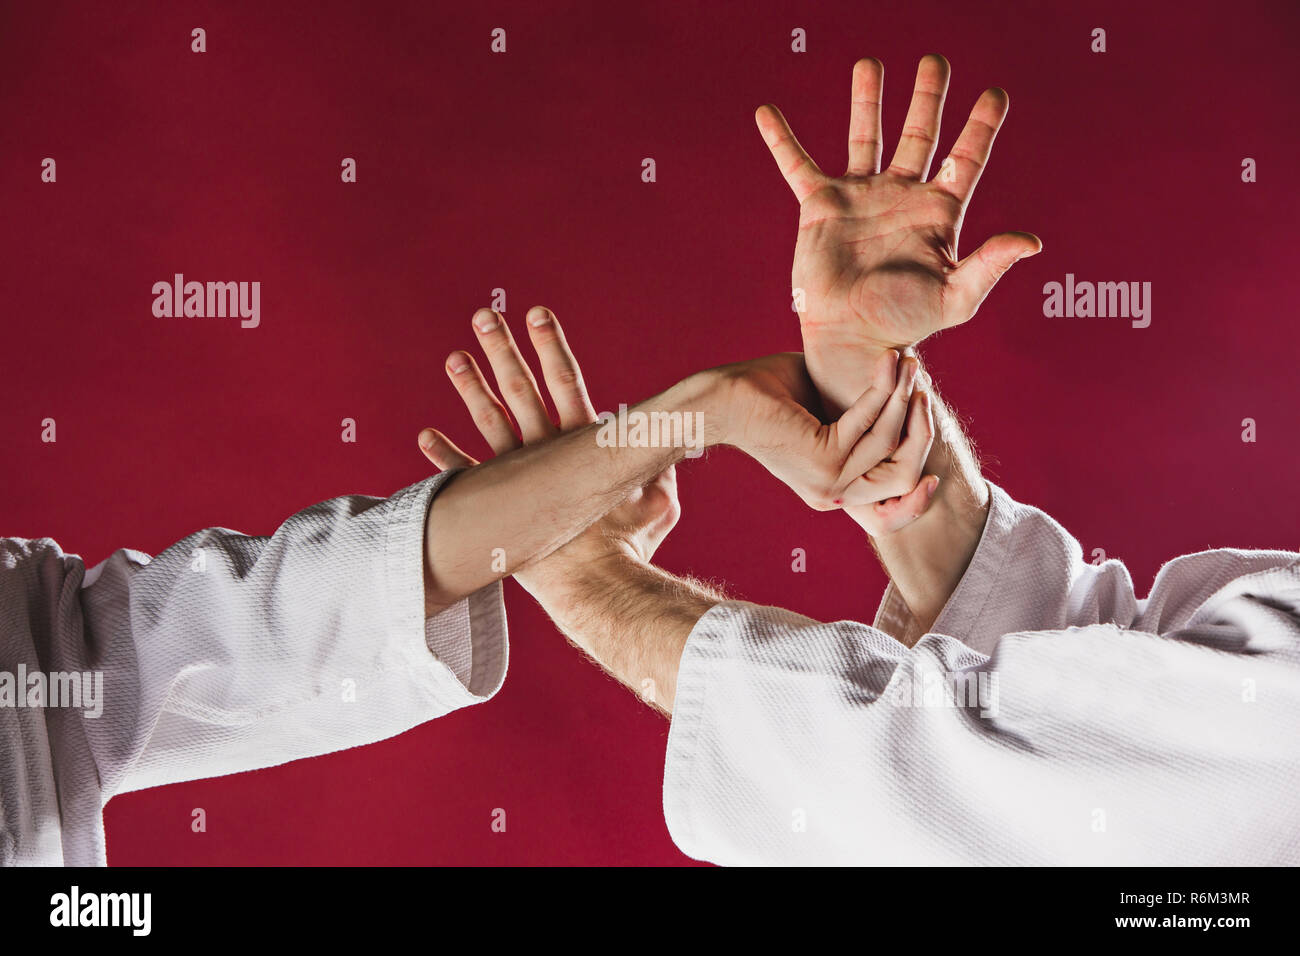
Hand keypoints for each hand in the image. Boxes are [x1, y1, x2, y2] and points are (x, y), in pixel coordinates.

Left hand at [417, 307, 678, 597]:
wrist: (597, 587)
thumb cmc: (632, 545)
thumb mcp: (658, 501)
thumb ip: (662, 468)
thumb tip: (673, 446)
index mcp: (584, 446)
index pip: (566, 383)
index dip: (551, 346)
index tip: (537, 312)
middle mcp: (546, 455)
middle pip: (521, 391)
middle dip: (502, 350)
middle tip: (484, 314)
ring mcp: (518, 481)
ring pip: (490, 424)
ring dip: (471, 388)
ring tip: (454, 356)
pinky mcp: (498, 511)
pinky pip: (465, 479)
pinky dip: (445, 457)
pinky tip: (425, 436)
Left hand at [706, 349, 935, 516]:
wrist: (723, 399)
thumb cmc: (767, 393)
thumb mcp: (825, 405)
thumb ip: (860, 409)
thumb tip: (901, 390)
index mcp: (832, 486)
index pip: (894, 484)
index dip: (918, 451)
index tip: (929, 410)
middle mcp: (832, 493)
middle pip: (902, 468)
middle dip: (919, 421)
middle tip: (921, 378)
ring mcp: (828, 480)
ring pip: (889, 439)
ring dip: (903, 394)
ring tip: (908, 360)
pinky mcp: (823, 458)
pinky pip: (868, 420)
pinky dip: (883, 387)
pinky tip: (889, 361)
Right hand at [757, 55, 1040, 412]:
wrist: (851, 338)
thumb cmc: (904, 323)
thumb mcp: (955, 297)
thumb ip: (990, 265)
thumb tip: (1031, 241)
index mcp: (937, 213)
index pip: (964, 158)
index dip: (982, 127)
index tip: (996, 94)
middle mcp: (901, 197)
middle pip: (920, 134)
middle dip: (929, 97)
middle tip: (935, 61)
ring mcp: (860, 197)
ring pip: (866, 136)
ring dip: (868, 100)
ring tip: (870, 64)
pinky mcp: (821, 206)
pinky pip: (798, 165)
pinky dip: (782, 140)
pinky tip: (767, 113)